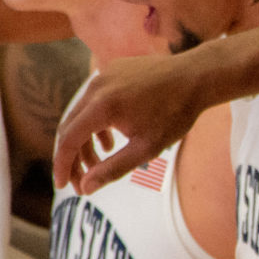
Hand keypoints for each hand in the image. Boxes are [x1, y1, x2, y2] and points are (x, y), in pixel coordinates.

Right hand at [53, 51, 222, 193]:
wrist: (195, 77)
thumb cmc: (175, 114)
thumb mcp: (146, 149)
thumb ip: (112, 169)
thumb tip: (86, 187)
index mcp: (102, 106)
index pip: (68, 140)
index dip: (63, 165)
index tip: (62, 185)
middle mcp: (96, 86)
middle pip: (70, 127)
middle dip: (73, 157)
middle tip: (82, 181)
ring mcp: (102, 75)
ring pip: (81, 114)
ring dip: (85, 141)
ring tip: (101, 161)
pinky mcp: (111, 71)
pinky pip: (93, 100)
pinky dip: (94, 122)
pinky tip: (110, 140)